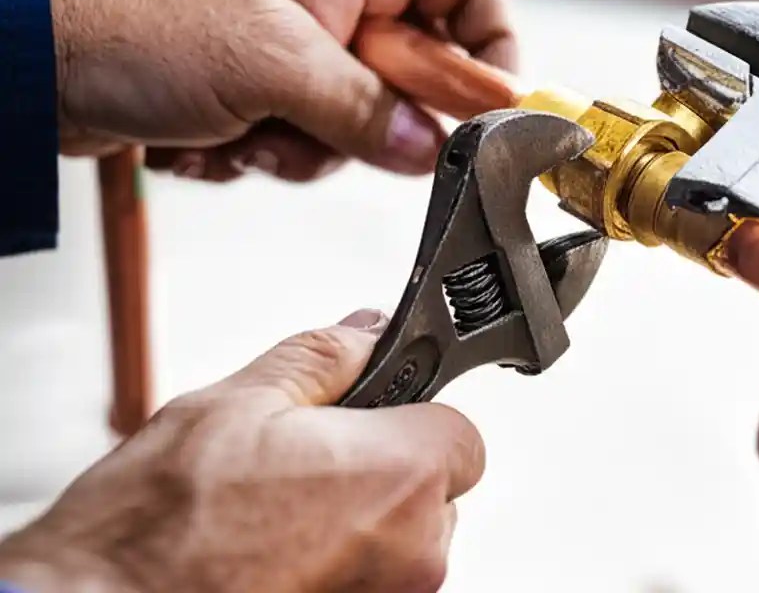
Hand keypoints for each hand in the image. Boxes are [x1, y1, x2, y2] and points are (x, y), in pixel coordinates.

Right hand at [0, 310, 483, 592]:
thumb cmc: (160, 528)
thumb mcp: (238, 401)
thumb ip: (325, 358)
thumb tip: (368, 330)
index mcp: (401, 477)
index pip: (459, 429)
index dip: (411, 412)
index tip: (367, 411)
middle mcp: (415, 550)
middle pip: (433, 486)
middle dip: (381, 464)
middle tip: (305, 460)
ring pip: (402, 535)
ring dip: (358, 517)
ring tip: (274, 511)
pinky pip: (373, 575)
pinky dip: (340, 559)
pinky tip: (275, 549)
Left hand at [46, 0, 514, 180]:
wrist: (46, 70)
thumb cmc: (137, 26)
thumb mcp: (272, 66)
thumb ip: (365, 109)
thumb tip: (432, 148)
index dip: (493, 47)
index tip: (489, 113)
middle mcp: (337, 3)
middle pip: (421, 74)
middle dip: (378, 122)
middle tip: (334, 129)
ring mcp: (304, 53)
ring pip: (367, 123)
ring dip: (310, 148)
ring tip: (248, 132)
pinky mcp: (273, 96)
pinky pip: (315, 144)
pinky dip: (271, 157)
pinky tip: (219, 142)